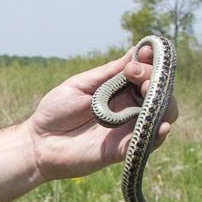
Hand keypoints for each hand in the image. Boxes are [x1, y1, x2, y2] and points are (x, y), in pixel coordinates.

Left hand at [26, 42, 178, 182]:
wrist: (38, 143)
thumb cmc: (55, 112)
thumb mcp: (79, 85)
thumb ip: (108, 72)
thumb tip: (134, 51)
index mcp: (120, 90)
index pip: (147, 74)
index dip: (151, 62)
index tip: (145, 52)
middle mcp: (129, 108)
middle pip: (160, 93)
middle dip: (155, 79)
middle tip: (135, 74)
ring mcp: (128, 129)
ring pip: (161, 116)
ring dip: (162, 103)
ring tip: (147, 91)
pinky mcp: (122, 149)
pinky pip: (147, 143)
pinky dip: (158, 135)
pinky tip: (162, 126)